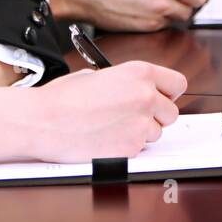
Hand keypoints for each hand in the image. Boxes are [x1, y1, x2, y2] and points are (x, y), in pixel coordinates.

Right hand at [17, 60, 187, 161]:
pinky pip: (140, 149)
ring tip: (111, 126)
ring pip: (156, 133)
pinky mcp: (132, 148)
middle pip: (171, 112)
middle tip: (131, 115)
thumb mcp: (97, 75)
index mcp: (139, 73)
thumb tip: (137, 91)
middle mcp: (145, 96)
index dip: (167, 92)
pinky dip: (127, 147)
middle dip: (155, 115)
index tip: (160, 97)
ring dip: (140, 132)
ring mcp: (141, 124)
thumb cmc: (63, 98)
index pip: (177, 83)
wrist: (44, 121)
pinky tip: (106, 138)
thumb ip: (125, 82)